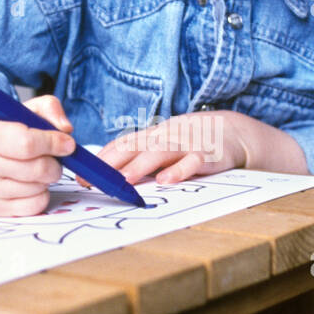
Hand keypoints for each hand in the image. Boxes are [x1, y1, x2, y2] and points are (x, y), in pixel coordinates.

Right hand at [0, 94, 78, 216]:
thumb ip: (49, 108)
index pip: (27, 143)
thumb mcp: (22, 110)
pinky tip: (31, 184)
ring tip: (36, 169)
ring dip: (47, 179)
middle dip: (55, 163)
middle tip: (53, 158)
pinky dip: (41, 194)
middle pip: (37, 169)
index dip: (53, 143)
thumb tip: (65, 129)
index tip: (67, 143)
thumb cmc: (3, 133)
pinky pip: (35, 205)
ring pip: (38, 188)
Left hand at [94, 110, 249, 185]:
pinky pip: (191, 163)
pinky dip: (179, 171)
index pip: (122, 144)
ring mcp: (185, 144)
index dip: (102, 159)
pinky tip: (166, 181)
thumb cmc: (189, 142)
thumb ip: (140, 157)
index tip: (82, 173)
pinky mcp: (206, 154)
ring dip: (141, 166)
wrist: (231, 132)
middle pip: (135, 147)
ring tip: (125, 180)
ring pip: (159, 153)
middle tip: (95, 179)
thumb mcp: (163, 144)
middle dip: (113, 163)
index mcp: (152, 136)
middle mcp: (165, 137)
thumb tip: (108, 175)